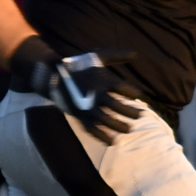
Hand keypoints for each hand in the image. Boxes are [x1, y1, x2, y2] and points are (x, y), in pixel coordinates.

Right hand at [11, 37, 142, 143]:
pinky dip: (102, 137)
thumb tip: (136, 54)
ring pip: (106, 120)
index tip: (138, 97)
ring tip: (129, 129)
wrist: (55, 75)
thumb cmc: (80, 65)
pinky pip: (92, 129)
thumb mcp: (98, 56)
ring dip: (119, 126)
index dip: (133, 93)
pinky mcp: (80, 116)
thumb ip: (117, 55)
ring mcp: (87, 107)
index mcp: (102, 79)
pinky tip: (112, 141)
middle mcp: (95, 94)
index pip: (123, 88)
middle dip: (130, 113)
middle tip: (140, 116)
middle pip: (116, 106)